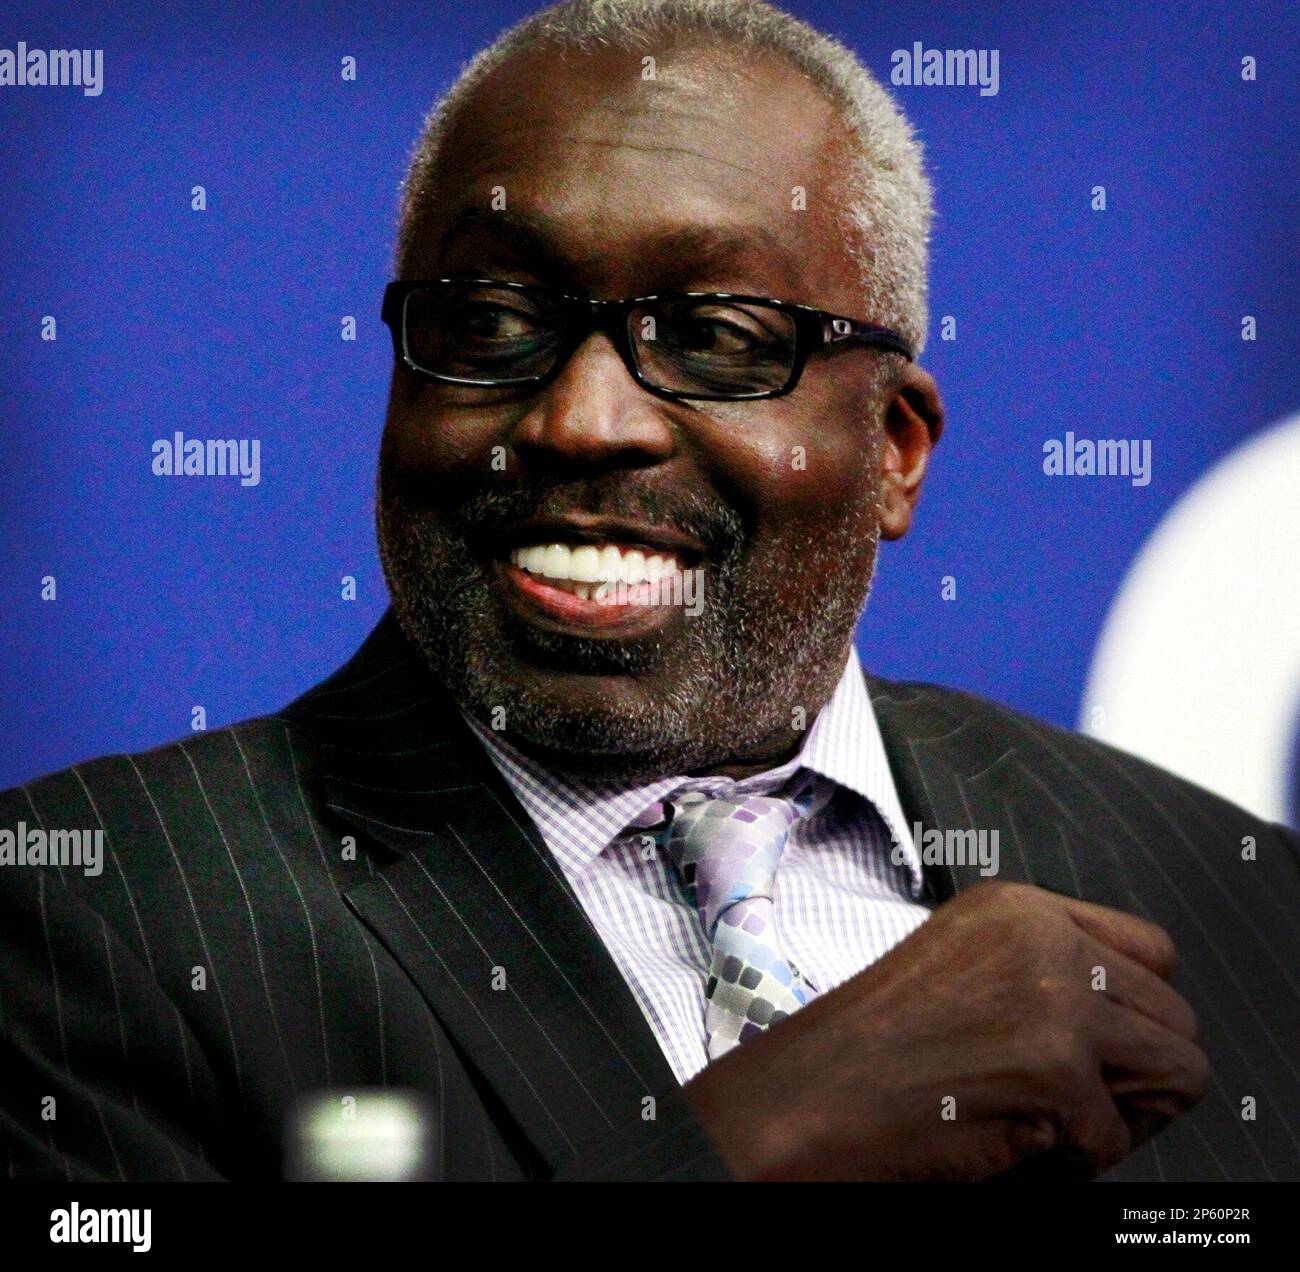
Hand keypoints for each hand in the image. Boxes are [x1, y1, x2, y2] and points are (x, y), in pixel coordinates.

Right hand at [680, 881, 1208, 1179]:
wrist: (806, 1097)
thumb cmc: (870, 1049)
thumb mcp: (963, 968)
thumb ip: (1045, 970)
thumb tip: (1135, 1021)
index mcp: (1017, 907)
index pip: (1152, 951)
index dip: (1136, 1012)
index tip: (1099, 1052)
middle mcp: (1042, 938)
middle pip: (1174, 1015)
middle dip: (1135, 1074)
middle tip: (1067, 1105)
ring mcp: (1054, 1000)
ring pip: (1178, 1071)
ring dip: (1122, 1115)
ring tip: (1048, 1123)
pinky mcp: (1056, 1070)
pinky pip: (1114, 1140)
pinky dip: (1071, 1162)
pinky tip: (1006, 1143)